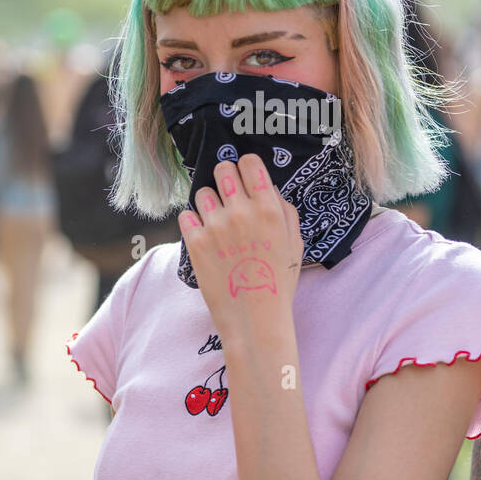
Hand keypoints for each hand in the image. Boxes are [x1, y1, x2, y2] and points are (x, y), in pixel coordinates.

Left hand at [176, 154, 303, 338]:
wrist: (255, 316)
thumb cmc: (277, 280)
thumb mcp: (294, 242)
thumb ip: (284, 210)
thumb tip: (268, 187)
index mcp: (269, 209)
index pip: (249, 163)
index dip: (246, 166)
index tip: (244, 174)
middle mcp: (241, 212)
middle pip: (222, 170)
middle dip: (225, 177)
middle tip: (228, 193)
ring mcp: (215, 226)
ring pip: (202, 193)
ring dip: (209, 203)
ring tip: (218, 222)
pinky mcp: (195, 242)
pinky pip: (186, 215)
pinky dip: (193, 222)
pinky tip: (204, 234)